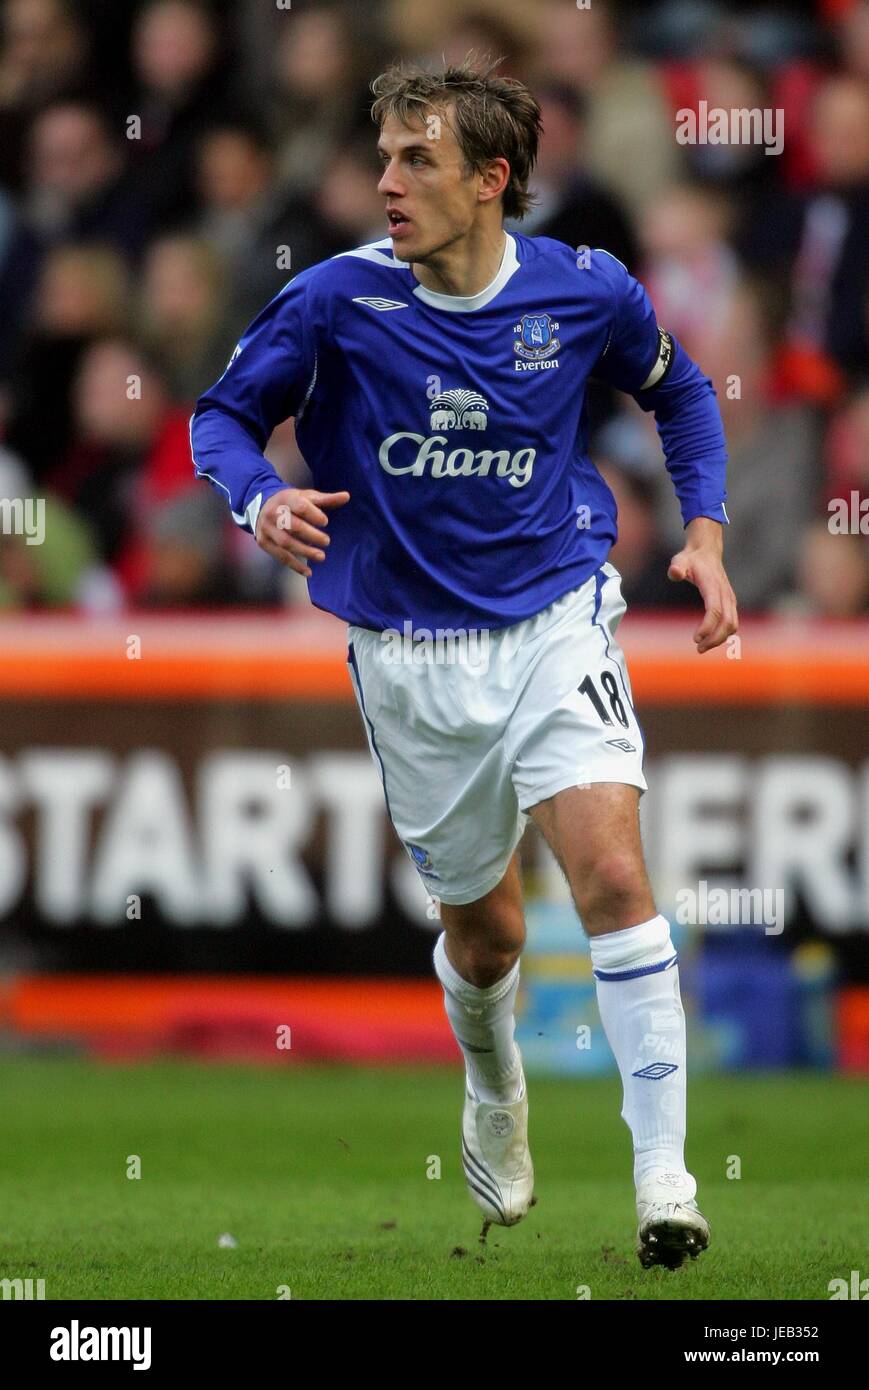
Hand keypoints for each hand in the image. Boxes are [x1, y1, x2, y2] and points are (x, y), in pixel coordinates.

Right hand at [255, 487, 349, 577]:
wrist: (261, 506)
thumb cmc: (291, 502)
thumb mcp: (306, 497)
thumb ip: (326, 499)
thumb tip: (347, 496)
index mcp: (286, 499)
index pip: (300, 507)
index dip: (314, 515)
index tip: (325, 522)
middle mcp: (274, 513)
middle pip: (293, 526)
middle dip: (311, 535)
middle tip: (327, 541)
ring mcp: (267, 529)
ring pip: (286, 543)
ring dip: (305, 552)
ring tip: (321, 557)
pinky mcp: (264, 542)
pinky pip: (280, 556)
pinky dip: (295, 566)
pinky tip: (308, 572)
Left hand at [668, 517, 737, 653]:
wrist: (707, 551)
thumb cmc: (691, 559)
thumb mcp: (679, 560)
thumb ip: (676, 567)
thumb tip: (675, 573)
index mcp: (713, 585)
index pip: (714, 610)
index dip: (707, 626)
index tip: (695, 639)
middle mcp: (725, 593)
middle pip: (727, 622)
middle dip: (714, 638)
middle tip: (699, 649)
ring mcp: (730, 598)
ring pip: (732, 624)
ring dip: (720, 639)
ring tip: (702, 647)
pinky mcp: (730, 603)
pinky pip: (732, 622)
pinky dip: (724, 634)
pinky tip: (710, 639)